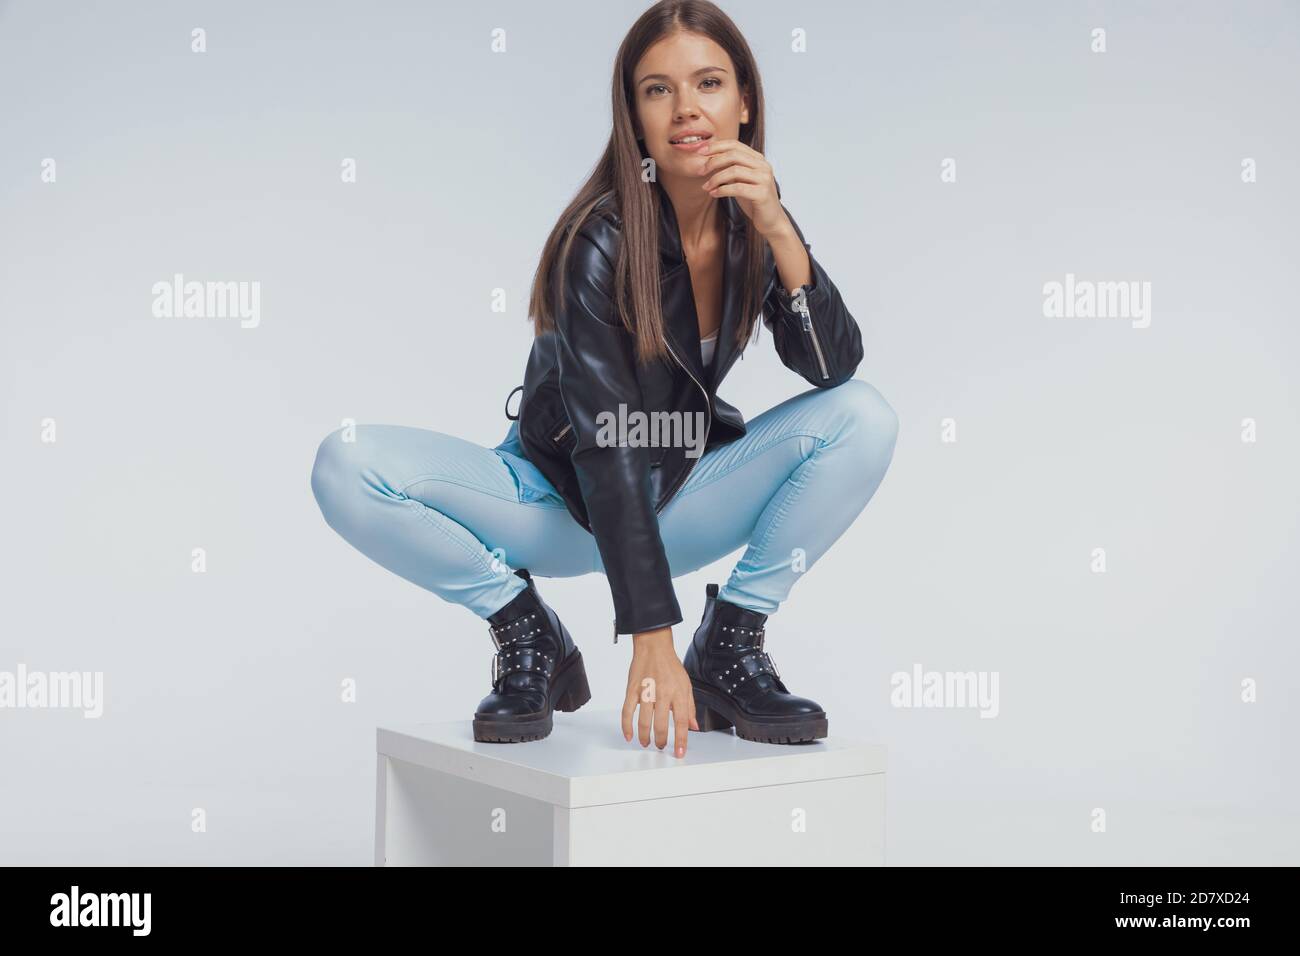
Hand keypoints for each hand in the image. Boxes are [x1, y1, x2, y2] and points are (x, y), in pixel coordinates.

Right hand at [621, 627, 698, 756]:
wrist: (653, 646)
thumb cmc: (670, 665)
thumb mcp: (686, 684)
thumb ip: (690, 707)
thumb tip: (694, 726)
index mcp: (678, 692)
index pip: (682, 721)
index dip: (681, 740)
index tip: (680, 752)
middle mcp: (662, 693)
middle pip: (662, 724)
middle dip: (662, 741)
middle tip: (662, 746)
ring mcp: (645, 692)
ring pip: (644, 721)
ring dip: (645, 737)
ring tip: (647, 743)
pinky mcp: (632, 689)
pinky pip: (627, 711)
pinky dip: (626, 726)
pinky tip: (629, 736)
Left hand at [697, 138, 790, 238]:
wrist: (771, 220)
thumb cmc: (754, 200)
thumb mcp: (741, 180)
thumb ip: (730, 169)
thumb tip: (709, 160)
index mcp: (758, 159)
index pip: (735, 145)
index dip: (716, 146)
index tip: (700, 152)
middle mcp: (763, 166)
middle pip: (733, 155)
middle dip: (713, 162)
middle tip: (701, 171)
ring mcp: (764, 179)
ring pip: (734, 171)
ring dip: (716, 178)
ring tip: (706, 187)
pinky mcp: (762, 193)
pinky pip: (737, 188)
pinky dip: (722, 190)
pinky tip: (714, 194)